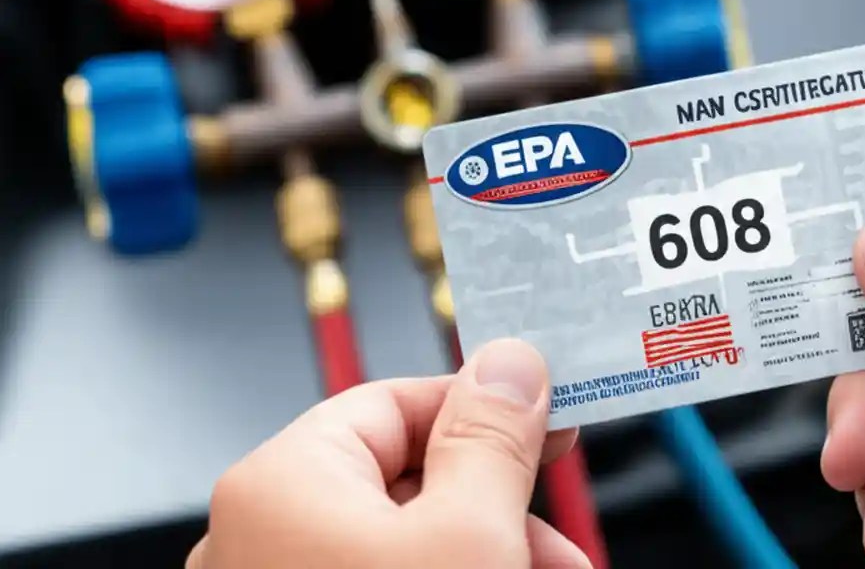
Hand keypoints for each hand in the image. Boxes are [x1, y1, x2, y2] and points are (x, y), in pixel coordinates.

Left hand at [187, 339, 584, 568]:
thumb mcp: (467, 533)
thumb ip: (491, 438)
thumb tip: (510, 363)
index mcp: (282, 481)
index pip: (399, 401)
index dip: (487, 409)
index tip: (548, 418)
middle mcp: (260, 530)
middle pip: (408, 479)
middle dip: (500, 503)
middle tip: (558, 533)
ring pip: (402, 538)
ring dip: (488, 547)